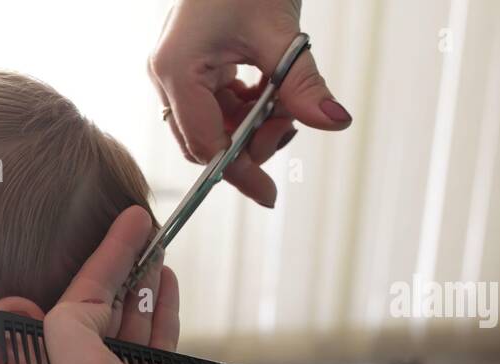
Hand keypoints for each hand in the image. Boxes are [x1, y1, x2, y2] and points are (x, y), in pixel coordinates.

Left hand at [26, 205, 238, 363]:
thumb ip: (68, 329)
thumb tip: (81, 303)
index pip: (76, 295)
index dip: (102, 256)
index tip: (129, 218)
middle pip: (98, 303)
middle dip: (119, 263)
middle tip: (144, 222)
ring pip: (127, 319)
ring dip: (142, 281)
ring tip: (159, 246)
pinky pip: (152, 342)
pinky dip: (160, 311)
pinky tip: (168, 285)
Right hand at [148, 0, 352, 206]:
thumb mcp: (281, 33)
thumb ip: (304, 84)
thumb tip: (333, 121)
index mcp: (175, 68)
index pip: (204, 143)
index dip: (238, 171)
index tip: (269, 194)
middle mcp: (166, 74)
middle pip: (205, 140)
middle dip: (249, 143)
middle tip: (288, 124)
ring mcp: (176, 71)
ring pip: (214, 125)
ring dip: (252, 124)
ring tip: (285, 100)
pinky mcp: (191, 66)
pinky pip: (218, 105)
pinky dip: (248, 106)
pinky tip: (270, 89)